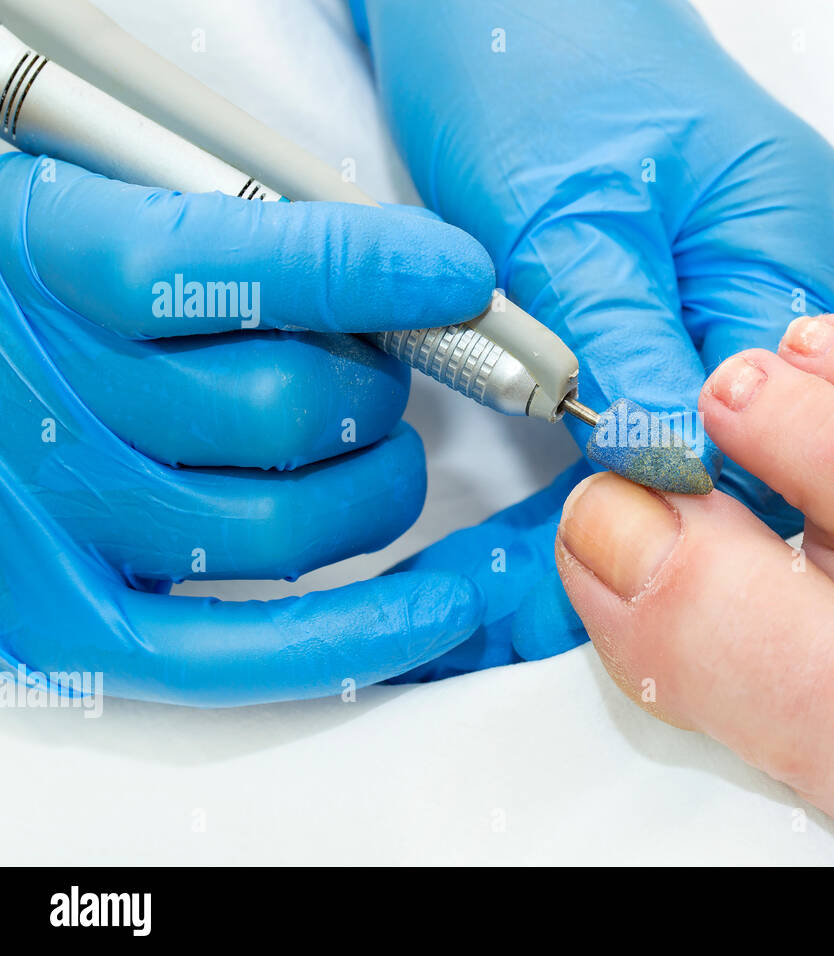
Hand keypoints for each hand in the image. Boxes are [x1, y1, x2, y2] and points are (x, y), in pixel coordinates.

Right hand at [0, 153, 495, 704]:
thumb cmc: (29, 276)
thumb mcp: (84, 186)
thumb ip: (210, 205)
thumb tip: (394, 249)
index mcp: (37, 261)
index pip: (213, 267)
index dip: (363, 271)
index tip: (454, 272)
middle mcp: (45, 404)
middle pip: (281, 408)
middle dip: (377, 384)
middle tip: (384, 364)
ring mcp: (63, 524)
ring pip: (287, 525)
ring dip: (379, 485)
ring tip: (375, 447)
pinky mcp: (76, 621)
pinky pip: (233, 655)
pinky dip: (355, 636)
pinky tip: (441, 608)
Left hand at [351, 0, 833, 672]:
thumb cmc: (525, 70)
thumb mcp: (561, 222)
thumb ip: (625, 353)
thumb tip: (674, 475)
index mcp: (791, 233)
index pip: (788, 425)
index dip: (702, 490)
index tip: (614, 532)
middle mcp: (807, 247)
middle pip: (777, 420)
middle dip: (680, 465)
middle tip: (577, 484)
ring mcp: (772, 248)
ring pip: (739, 397)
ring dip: (660, 425)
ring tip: (580, 420)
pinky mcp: (726, 250)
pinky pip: (710, 352)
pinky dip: (652, 382)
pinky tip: (601, 378)